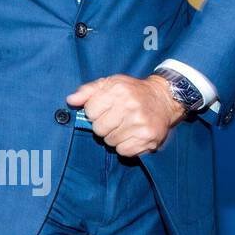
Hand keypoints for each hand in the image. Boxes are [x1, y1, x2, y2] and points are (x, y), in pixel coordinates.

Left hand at [66, 74, 185, 156]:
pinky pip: (123, 151)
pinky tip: (130, 135)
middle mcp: (130, 107)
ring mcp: (140, 124)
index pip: (89, 111)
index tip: (103, 109)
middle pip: (98, 129)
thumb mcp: (110, 83)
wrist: (164, 99)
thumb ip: (88, 91)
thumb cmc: (132, 91)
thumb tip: (70, 100)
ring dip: (113, 137)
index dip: (93, 112)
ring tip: (123, 126)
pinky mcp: (149, 138)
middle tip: (113, 119)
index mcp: (118, 91)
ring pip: (110, 142)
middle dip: (102, 126)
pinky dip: (124, 146)